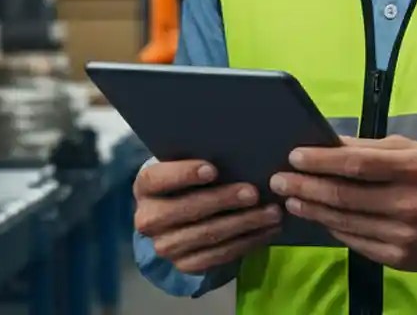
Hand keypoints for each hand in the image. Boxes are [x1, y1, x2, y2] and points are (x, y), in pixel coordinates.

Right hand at [133, 159, 282, 274]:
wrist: (178, 215)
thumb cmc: (189, 180)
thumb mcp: (185, 165)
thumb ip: (201, 157)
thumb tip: (237, 150)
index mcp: (145, 187)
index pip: (157, 179)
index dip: (183, 174)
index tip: (212, 169)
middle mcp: (148, 219)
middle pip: (187, 210)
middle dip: (223, 201)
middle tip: (254, 193)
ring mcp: (165, 246)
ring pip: (208, 235)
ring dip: (244, 223)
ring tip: (272, 212)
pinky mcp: (185, 265)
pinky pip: (219, 256)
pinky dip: (247, 242)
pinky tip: (267, 230)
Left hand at [270, 135, 416, 271]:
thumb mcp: (412, 149)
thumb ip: (370, 149)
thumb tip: (329, 144)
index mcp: (413, 169)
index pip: (356, 165)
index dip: (320, 161)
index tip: (294, 156)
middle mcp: (409, 204)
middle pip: (344, 197)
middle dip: (305, 187)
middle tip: (279, 180)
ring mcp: (405, 236)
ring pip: (345, 223)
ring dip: (313, 210)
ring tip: (291, 199)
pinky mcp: (401, 258)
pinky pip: (356, 242)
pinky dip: (334, 229)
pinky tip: (320, 217)